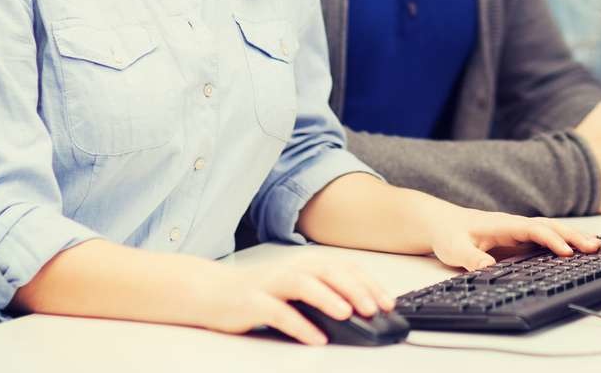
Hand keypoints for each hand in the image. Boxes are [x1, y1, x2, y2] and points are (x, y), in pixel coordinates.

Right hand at [204, 251, 395, 345]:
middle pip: (328, 272)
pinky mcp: (252, 303)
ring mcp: (270, 285)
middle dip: (355, 289)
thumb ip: (323, 293)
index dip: (369, 283)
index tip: (389, 301)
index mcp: (306, 264)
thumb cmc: (260, 292)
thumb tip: (361, 311)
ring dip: (328, 298)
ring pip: (304, 285)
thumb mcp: (296, 288)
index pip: (344, 269)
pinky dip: (299, 324)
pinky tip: (316, 337)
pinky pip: (278, 312)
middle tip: (375, 307)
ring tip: (348, 313)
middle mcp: (291, 269)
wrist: (211, 291)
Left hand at [421, 206, 600, 270]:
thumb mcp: (454, 248)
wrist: (442, 223)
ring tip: (596, 246)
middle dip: (572, 235)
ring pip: (550, 231)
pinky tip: (577, 250)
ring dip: (573, 237)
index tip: (567, 252)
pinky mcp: (518, 240)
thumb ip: (471, 257)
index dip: (551, 240)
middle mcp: (515, 225)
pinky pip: (544, 239)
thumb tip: (489, 268)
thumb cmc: (449, 233)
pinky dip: (563, 241)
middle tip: (595, 246)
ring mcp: (518, 232)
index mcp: (503, 224)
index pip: (533, 229)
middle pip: (549, 226)